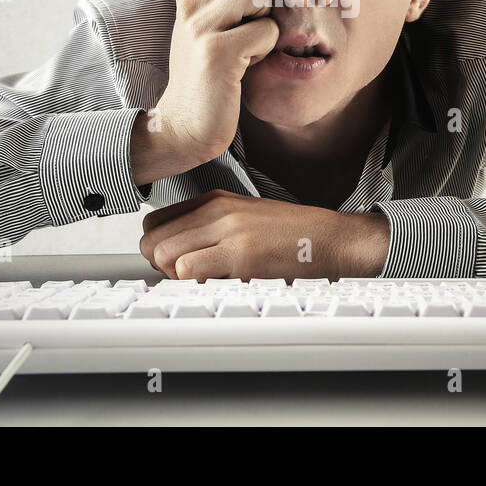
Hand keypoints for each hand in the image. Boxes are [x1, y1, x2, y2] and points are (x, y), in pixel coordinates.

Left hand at [139, 190, 390, 280]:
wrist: (332, 239)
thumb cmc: (293, 234)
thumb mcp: (245, 217)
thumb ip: (210, 228)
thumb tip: (177, 254)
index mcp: (215, 200)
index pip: (155, 222)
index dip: (157, 248)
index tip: (173, 262)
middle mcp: (217, 210)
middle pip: (153, 240)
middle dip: (159, 266)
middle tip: (182, 278)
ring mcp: (229, 230)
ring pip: (165, 254)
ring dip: (174, 277)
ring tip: (200, 283)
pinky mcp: (242, 254)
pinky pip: (190, 270)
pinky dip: (193, 284)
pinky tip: (215, 285)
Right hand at [146, 0, 279, 169]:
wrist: (184, 124)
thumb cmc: (204, 70)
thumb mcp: (201, 19)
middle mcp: (188, 2)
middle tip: (244, 21)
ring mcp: (201, 25)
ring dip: (264, 18)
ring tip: (244, 42)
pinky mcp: (218, 52)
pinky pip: (266, 29)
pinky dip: (264, 49)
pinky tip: (243, 64)